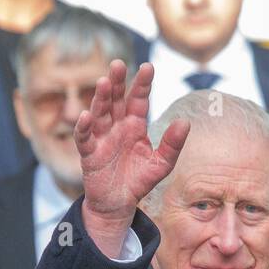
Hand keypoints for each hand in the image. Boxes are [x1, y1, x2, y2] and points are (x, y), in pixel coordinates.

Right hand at [75, 59, 189, 255]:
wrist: (118, 204)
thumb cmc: (138, 180)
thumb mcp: (161, 164)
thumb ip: (172, 145)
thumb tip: (185, 122)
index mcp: (135, 125)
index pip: (138, 100)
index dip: (142, 84)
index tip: (148, 66)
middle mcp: (117, 127)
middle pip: (116, 100)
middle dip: (117, 82)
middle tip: (119, 64)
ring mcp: (101, 138)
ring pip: (99, 113)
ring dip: (101, 98)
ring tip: (104, 82)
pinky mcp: (89, 153)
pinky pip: (84, 138)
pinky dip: (83, 127)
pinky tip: (85, 116)